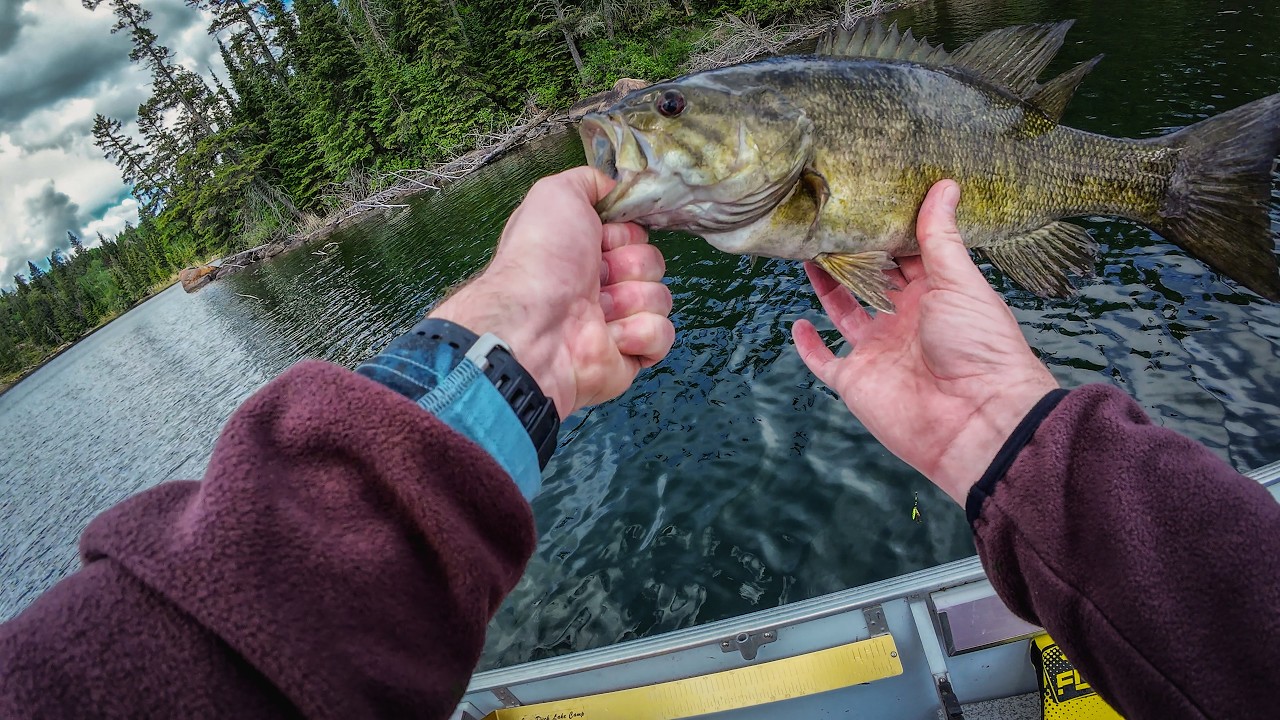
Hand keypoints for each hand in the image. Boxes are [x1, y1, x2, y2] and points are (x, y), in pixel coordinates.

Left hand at [429, 167, 674, 418]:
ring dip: (632, 300)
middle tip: (598, 278)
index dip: (624, 236)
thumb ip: (588, 181)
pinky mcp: (628, 357)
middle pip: (653, 264)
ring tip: (598, 310)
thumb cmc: (540, 260)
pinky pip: (662, 336)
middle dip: (630, 267)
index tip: (600, 242)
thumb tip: (613, 186)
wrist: (533, 325)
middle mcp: (599, 287)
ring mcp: (615, 323)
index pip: (636, 235)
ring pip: (661, 299)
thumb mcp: (555, 195)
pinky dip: (640, 333)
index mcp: (584, 253)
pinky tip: (611, 336)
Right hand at [791, 181, 1059, 503]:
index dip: (888, 231)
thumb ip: (941, 235)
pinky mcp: (855, 381)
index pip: (906, 256)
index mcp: (935, 296)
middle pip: (871, 281)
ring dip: (827, 287)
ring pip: (844, 313)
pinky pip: (824, 362)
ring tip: (807, 253)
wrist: (977, 421)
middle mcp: (905, 321)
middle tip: (828, 219)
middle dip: (852, 254)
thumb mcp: (959, 280)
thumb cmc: (980, 346)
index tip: (868, 198)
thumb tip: (946, 183)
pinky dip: (809, 346)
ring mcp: (878, 352)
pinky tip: (799, 323)